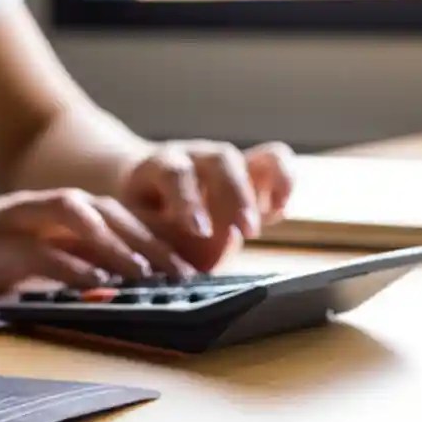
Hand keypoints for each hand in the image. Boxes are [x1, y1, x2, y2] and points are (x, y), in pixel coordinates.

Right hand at [0, 189, 195, 302]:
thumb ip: (42, 269)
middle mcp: (29, 208)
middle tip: (183, 269)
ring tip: (151, 273)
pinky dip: (74, 265)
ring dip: (121, 244)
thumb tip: (89, 286)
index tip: (178, 263)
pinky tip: (99, 283)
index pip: (102, 214)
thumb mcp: (2, 266)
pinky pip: (43, 248)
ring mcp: (10, 220)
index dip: (144, 235)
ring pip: (81, 219)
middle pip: (104, 210)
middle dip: (148, 238)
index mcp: (34, 212)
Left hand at [121, 140, 294, 271]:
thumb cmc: (140, 210)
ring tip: (264, 224)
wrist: (145, 182)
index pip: (175, 174)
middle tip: (245, 232)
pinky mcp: (250, 168)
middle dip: (236, 197)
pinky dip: (284, 183)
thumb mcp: (137, 224)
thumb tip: (189, 265)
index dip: (189, 201)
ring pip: (254, 157)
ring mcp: (227, 160)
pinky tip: (279, 212)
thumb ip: (162, 240)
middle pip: (222, 161)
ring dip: (266, 191)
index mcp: (160, 166)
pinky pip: (276, 161)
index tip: (200, 230)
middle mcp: (197, 156)